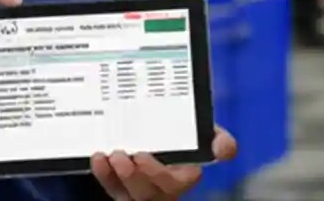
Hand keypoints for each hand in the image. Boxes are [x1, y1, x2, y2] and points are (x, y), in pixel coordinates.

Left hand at [91, 126, 237, 200]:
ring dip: (119, 178)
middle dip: (136, 176)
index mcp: (187, 174)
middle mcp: (165, 187)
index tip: (141, 155)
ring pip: (132, 195)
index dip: (158, 173)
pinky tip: (98, 158)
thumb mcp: (203, 130)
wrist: (156, 129)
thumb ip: (217, 139)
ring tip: (111, 156)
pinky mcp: (124, 187)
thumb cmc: (184, 132)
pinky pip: (114, 188)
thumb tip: (225, 148)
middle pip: (151, 192)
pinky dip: (104, 175)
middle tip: (124, 154)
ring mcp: (143, 189)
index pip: (180, 181)